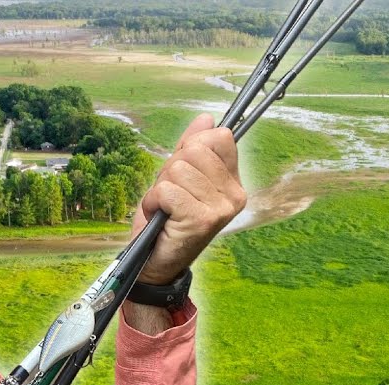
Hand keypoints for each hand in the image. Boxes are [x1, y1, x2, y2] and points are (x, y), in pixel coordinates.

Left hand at [131, 113, 246, 284]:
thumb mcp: (179, 177)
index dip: (191, 148)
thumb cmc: (167, 219)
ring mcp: (221, 209)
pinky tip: (160, 217)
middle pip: (195, 150)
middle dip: (172, 169)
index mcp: (233, 183)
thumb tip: (207, 118)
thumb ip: (192, 147)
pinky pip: (167, 190)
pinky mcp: (202, 220)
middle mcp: (234, 195)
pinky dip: (154, 201)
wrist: (156, 262)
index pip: (219, 137)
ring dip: (161, 187)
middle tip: (170, 196)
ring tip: (165, 208)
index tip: (184, 173)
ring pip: (179, 169)